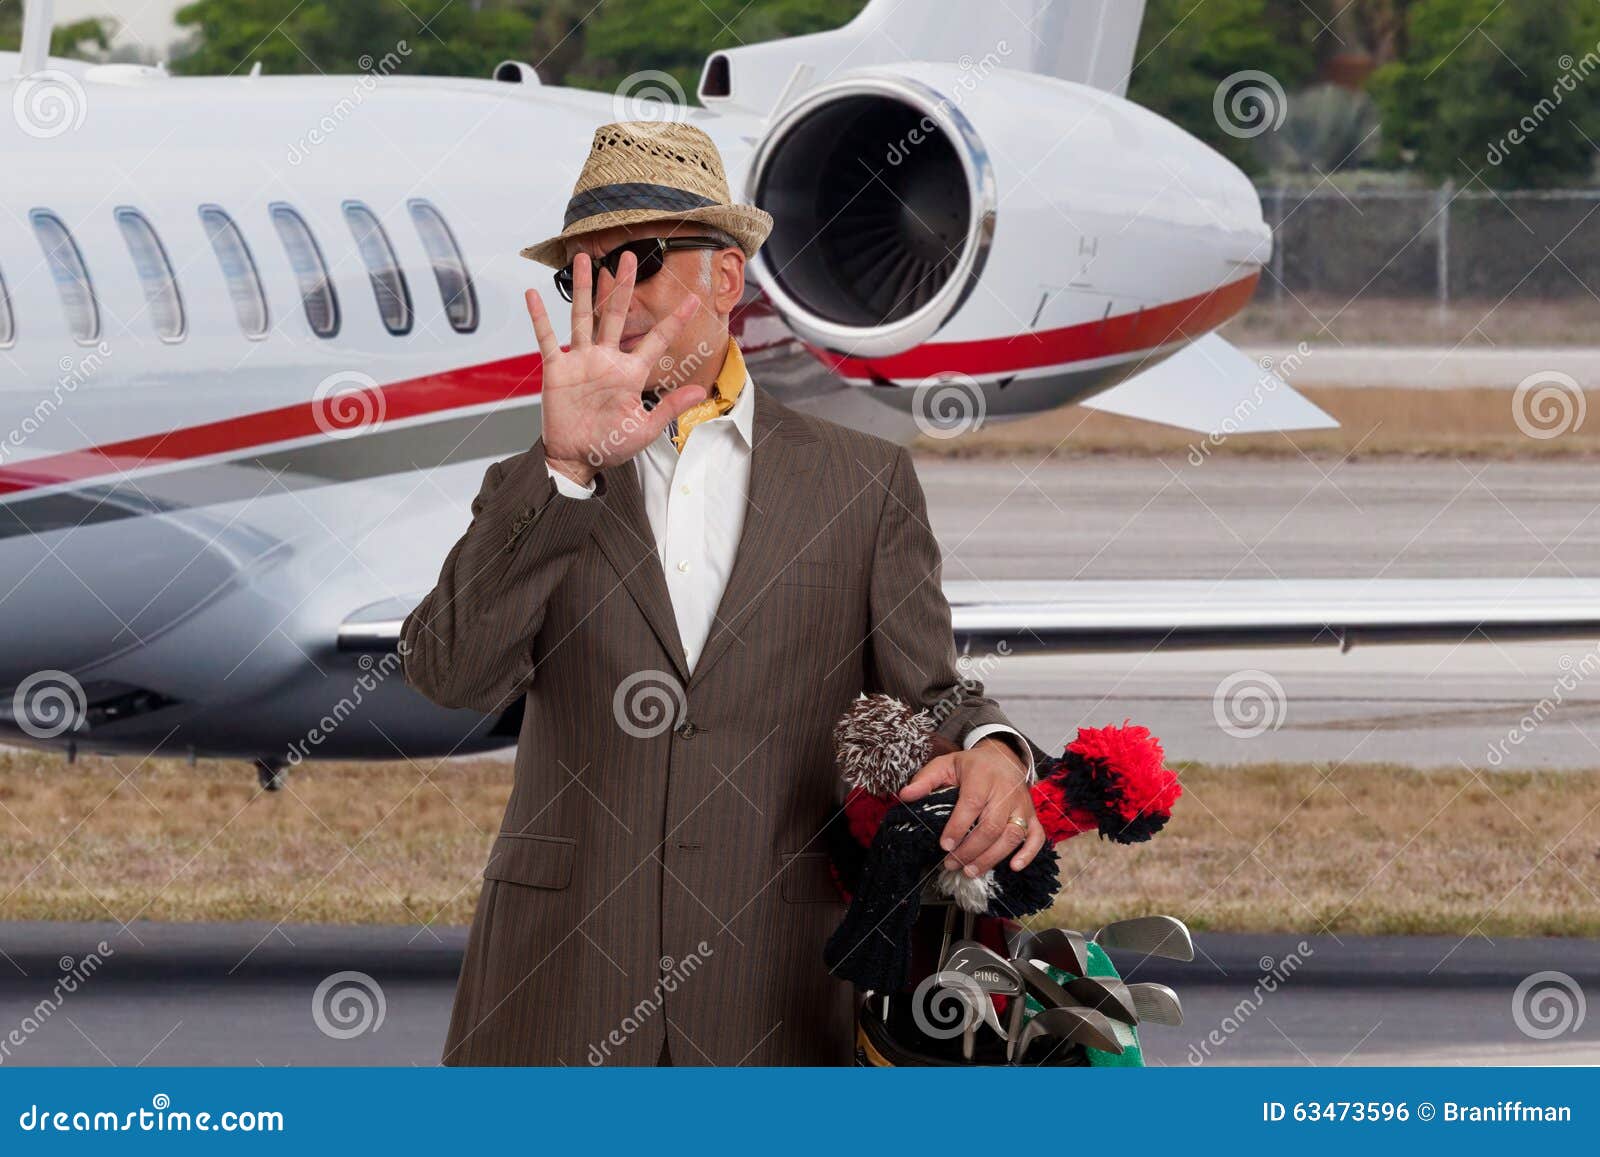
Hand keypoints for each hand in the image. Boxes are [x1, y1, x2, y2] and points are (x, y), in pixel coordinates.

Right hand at [525, 250, 705, 484]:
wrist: (577, 458)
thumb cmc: (610, 446)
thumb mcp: (645, 429)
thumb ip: (670, 407)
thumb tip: (700, 392)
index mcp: (631, 372)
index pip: (656, 340)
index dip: (674, 320)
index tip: (692, 300)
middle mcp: (607, 359)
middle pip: (616, 314)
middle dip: (622, 286)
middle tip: (628, 258)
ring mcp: (581, 361)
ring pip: (583, 317)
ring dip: (584, 289)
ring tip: (585, 259)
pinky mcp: (557, 369)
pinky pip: (546, 339)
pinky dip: (538, 317)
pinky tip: (533, 295)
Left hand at [898, 737, 1044, 874]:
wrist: (1004, 757)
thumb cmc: (971, 765)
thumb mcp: (946, 764)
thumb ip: (925, 780)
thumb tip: (905, 796)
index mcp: (982, 776)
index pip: (972, 803)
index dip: (958, 826)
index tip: (944, 845)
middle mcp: (1005, 791)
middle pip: (992, 825)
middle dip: (971, 849)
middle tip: (951, 863)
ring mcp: (1022, 805)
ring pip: (1012, 834)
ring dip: (992, 857)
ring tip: (970, 871)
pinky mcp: (1033, 815)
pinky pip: (1036, 836)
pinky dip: (1028, 853)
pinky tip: (1013, 867)